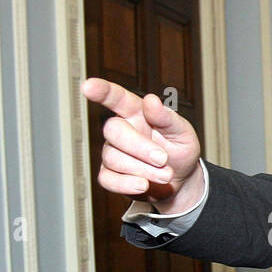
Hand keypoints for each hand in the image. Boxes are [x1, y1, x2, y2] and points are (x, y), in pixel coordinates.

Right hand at [82, 78, 202, 213]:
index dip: (102, 91)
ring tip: (166, 175)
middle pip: (113, 130)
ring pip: (113, 158)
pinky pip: (108, 179)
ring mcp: (112, 153)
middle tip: (163, 159)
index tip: (88, 86)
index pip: (116, 97)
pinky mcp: (110, 175)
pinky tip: (144, 185)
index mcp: (137, 113)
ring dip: (142, 169)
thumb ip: (168, 118)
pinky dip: (126, 184)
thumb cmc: (180, 151)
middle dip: (139, 147)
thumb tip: (151, 100)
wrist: (181, 181)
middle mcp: (121, 130)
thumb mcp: (183, 133)